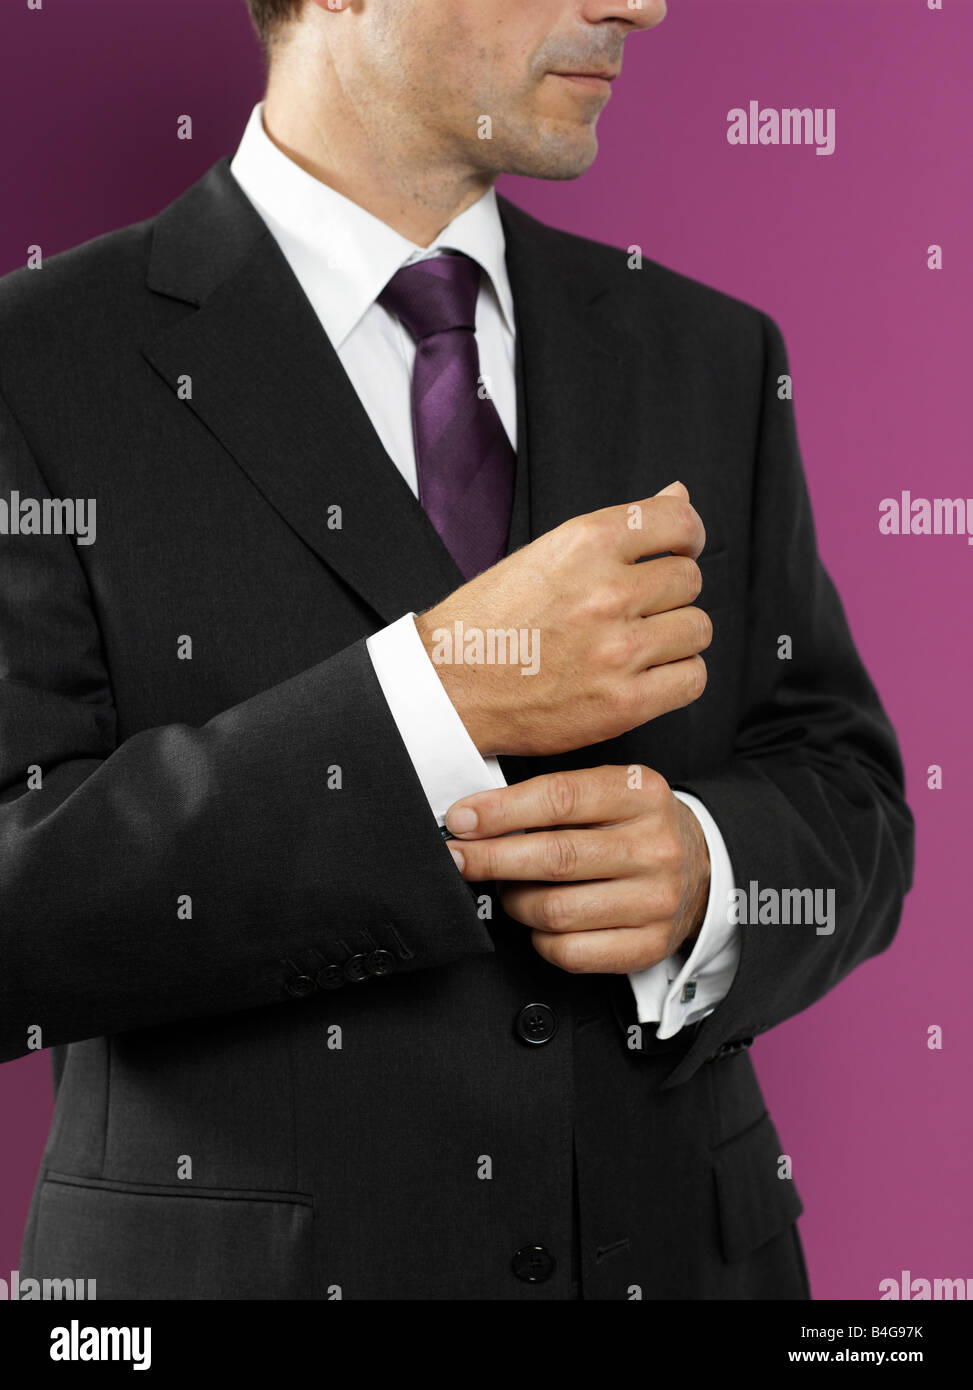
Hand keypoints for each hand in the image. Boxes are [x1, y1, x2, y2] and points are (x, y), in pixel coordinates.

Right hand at [414, 482, 711, 757]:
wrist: (448, 687)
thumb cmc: (489, 621)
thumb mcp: (547, 553)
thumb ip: (618, 527)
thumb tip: (679, 495)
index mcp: (585, 543)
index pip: (678, 521)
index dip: (687, 535)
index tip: (679, 549)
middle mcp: (606, 591)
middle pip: (689, 579)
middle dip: (670, 592)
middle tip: (637, 608)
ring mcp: (617, 650)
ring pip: (696, 628)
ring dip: (675, 636)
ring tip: (638, 643)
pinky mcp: (623, 702)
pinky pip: (692, 679)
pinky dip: (677, 677)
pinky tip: (646, 675)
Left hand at [444, 765, 710, 973]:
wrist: (701, 867)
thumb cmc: (636, 827)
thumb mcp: (609, 791)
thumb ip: (553, 798)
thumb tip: (477, 817)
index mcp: (640, 794)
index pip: (560, 799)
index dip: (500, 812)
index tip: (461, 821)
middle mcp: (654, 846)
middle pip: (554, 857)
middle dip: (490, 859)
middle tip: (458, 858)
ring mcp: (655, 899)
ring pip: (555, 910)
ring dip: (516, 901)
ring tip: (510, 889)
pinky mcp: (648, 944)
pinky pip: (571, 952)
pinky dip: (540, 939)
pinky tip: (539, 922)